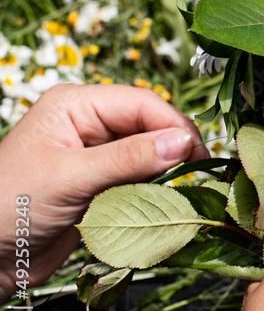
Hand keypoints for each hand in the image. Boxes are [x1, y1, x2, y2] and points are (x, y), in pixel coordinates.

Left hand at [0, 84, 208, 300]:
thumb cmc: (9, 207)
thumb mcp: (71, 178)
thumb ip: (128, 159)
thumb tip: (181, 142)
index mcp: (74, 105)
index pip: (141, 103)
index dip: (173, 125)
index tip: (197, 153)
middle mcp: (88, 123)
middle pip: (150, 125)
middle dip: (172, 148)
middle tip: (195, 174)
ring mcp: (96, 153)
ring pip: (150, 153)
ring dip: (164, 172)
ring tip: (177, 191)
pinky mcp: (102, 182)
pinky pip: (141, 178)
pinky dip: (154, 190)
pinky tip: (160, 202)